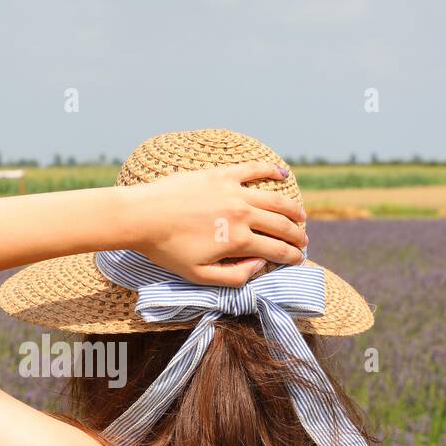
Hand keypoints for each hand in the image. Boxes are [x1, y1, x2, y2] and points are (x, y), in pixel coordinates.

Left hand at [119, 161, 307, 285]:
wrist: (142, 216)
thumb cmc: (167, 250)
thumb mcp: (198, 276)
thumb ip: (234, 277)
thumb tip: (259, 265)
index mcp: (238, 241)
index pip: (276, 250)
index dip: (292, 257)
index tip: (299, 260)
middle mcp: (243, 214)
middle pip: (282, 225)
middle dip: (297, 236)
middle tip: (303, 242)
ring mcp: (234, 191)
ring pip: (275, 198)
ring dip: (293, 208)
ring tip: (301, 216)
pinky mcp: (221, 174)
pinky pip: (253, 168)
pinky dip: (271, 169)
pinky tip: (283, 173)